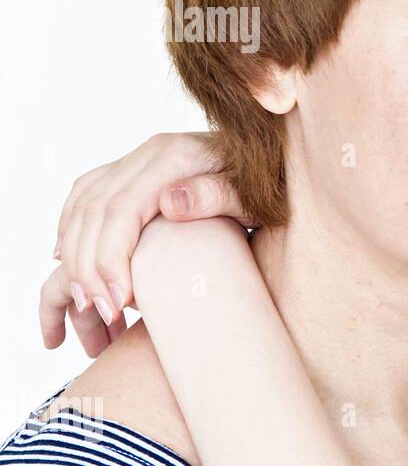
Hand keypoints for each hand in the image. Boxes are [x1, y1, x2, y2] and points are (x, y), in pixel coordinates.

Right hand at [40, 132, 256, 356]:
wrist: (282, 161)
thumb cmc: (274, 187)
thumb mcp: (257, 196)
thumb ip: (217, 195)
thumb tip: (171, 202)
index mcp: (176, 157)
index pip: (120, 210)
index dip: (110, 259)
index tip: (118, 304)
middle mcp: (151, 152)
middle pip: (94, 210)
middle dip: (88, 267)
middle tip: (100, 313)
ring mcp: (141, 158)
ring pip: (83, 203)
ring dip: (74, 253)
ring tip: (85, 300)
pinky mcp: (136, 168)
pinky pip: (87, 195)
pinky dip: (72, 228)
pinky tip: (68, 260)